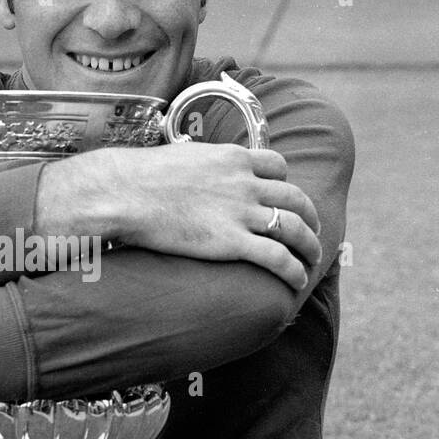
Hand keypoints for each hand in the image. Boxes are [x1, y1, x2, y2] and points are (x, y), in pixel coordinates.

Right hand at [38, 143, 320, 291]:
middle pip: (295, 198)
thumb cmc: (141, 176)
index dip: (286, 184)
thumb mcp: (180, 157)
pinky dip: (294, 270)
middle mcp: (245, 183)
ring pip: (295, 229)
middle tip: (313, 231)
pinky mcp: (232, 242)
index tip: (285, 198)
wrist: (125, 193)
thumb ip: (199, 163)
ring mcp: (241, 212)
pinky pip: (278, 258)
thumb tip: (190, 167)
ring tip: (313, 260)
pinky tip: (297, 281)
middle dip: (310, 216)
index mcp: (232, 158)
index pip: (277, 167)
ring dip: (311, 246)